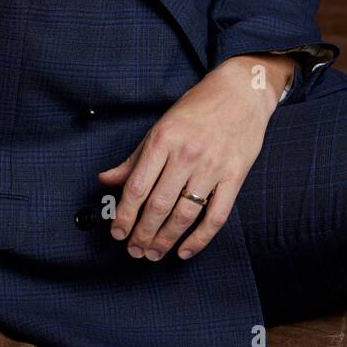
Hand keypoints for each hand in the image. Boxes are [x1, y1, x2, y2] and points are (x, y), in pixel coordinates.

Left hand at [96, 54, 293, 261]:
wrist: (241, 92)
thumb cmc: (198, 108)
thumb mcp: (161, 127)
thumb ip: (134, 159)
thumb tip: (106, 180)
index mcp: (163, 140)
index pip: (137, 187)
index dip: (124, 215)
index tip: (117, 233)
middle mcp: (186, 154)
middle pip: (159, 205)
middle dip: (143, 234)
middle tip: (135, 251)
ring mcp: (212, 167)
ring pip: (185, 214)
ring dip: (166, 239)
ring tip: (154, 253)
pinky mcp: (234, 176)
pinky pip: (216, 216)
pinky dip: (200, 239)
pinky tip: (185, 250)